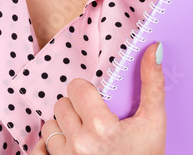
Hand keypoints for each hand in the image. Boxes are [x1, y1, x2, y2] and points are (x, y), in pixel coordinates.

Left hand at [31, 42, 165, 154]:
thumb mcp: (154, 122)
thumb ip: (152, 84)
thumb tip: (153, 48)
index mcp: (102, 127)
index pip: (76, 87)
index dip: (87, 92)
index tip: (98, 103)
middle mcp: (79, 144)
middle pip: (61, 105)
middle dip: (76, 110)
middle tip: (94, 123)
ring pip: (50, 125)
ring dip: (64, 129)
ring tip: (85, 139)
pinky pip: (39, 148)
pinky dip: (48, 147)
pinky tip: (68, 149)